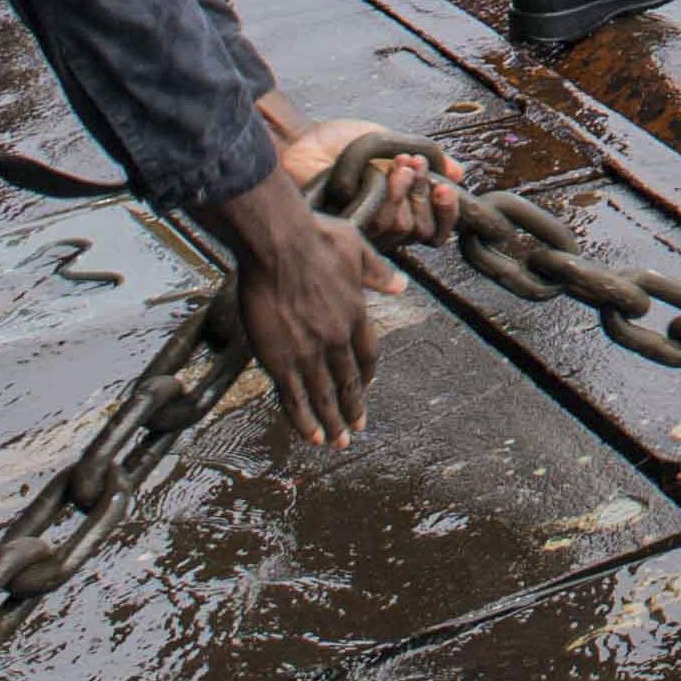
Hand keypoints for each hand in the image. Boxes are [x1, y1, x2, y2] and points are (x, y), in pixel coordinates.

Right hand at [207, 171, 385, 444]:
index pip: (366, 354)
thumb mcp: (357, 248)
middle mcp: (336, 338)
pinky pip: (293, 397)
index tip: (366, 388)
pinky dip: (303, 420)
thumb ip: (377, 272)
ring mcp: (308, 351)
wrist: (279, 244)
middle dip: (353, 409)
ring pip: (323, 396)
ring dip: (333, 422)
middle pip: (348, 382)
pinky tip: (311, 436)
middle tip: (357, 430)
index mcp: (355, 314)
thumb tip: (401, 286)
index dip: (366, 374)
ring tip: (338, 442)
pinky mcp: (279, 359)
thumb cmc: (315, 238)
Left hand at [264, 104, 460, 267]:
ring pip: (402, 227)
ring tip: (396, 165)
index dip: (447, 214)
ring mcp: (364, 232)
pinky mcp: (345, 232)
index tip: (446, 188)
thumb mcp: (392, 144)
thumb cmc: (341, 142)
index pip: (435, 231)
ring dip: (405, 191)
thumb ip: (425, 157)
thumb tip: (457, 173)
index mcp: (400, 209)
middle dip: (423, 193)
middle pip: (422, 231)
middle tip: (414, 165)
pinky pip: (378, 224)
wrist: (306, 138)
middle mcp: (384, 226)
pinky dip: (387, 194)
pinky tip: (383, 173)